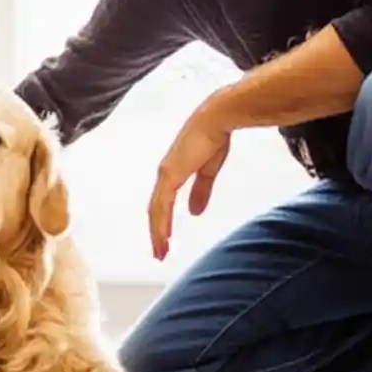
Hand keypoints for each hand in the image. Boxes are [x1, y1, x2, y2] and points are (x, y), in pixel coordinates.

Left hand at [149, 102, 231, 260]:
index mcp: (172, 172)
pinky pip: (162, 204)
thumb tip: (194, 213)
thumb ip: (201, 191)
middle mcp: (165, 174)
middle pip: (155, 209)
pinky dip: (161, 222)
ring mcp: (165, 174)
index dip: (162, 222)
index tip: (165, 240)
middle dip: (157, 233)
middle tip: (160, 253)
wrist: (216, 119)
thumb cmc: (213, 138)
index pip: (162, 203)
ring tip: (160, 252)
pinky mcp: (170, 174)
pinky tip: (163, 236)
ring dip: (157, 233)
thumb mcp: (208, 170)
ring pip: (156, 210)